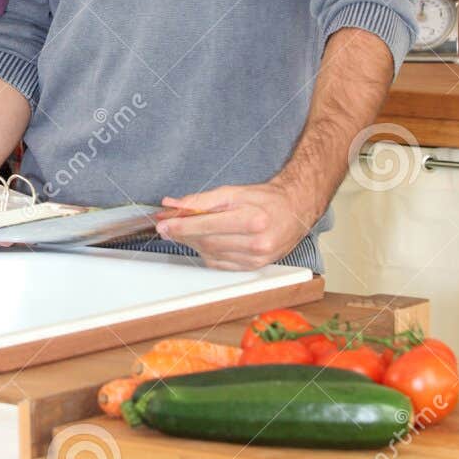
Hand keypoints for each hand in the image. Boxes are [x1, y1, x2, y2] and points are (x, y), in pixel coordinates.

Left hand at [152, 177, 317, 270]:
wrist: (294, 211)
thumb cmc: (265, 199)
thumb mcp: (233, 192)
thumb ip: (201, 200)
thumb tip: (173, 206)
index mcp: (253, 219)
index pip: (207, 225)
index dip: (182, 225)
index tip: (164, 223)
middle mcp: (256, 242)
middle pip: (207, 242)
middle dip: (183, 234)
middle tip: (167, 226)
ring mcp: (256, 258)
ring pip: (211, 255)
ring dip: (193, 243)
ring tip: (186, 230)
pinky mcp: (253, 267)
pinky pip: (220, 264)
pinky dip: (207, 253)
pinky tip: (205, 241)